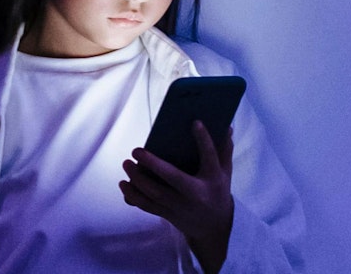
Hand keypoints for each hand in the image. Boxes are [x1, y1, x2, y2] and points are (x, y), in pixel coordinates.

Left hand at [119, 121, 233, 273]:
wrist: (214, 228)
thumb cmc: (217, 192)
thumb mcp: (225, 173)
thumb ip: (224, 150)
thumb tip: (227, 126)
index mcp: (212, 179)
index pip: (210, 156)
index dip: (204, 140)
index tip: (195, 122)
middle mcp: (196, 194)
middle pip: (173, 179)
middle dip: (153, 165)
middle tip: (135, 150)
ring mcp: (181, 206)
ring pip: (156, 194)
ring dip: (138, 180)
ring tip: (126, 164)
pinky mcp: (168, 214)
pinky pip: (148, 207)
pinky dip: (134, 197)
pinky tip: (124, 184)